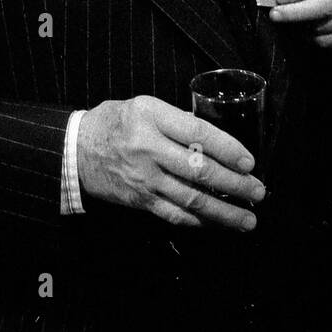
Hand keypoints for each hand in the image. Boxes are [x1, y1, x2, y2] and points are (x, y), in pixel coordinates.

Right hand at [76, 95, 264, 230]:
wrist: (74, 149)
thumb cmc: (113, 123)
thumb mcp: (143, 106)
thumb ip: (176, 121)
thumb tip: (216, 140)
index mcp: (151, 116)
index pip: (198, 132)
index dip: (228, 148)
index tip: (249, 161)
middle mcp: (148, 147)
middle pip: (199, 169)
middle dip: (234, 184)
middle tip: (258, 191)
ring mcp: (144, 177)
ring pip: (191, 198)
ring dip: (223, 211)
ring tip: (247, 218)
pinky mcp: (139, 200)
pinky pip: (174, 214)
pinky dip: (199, 221)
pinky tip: (217, 224)